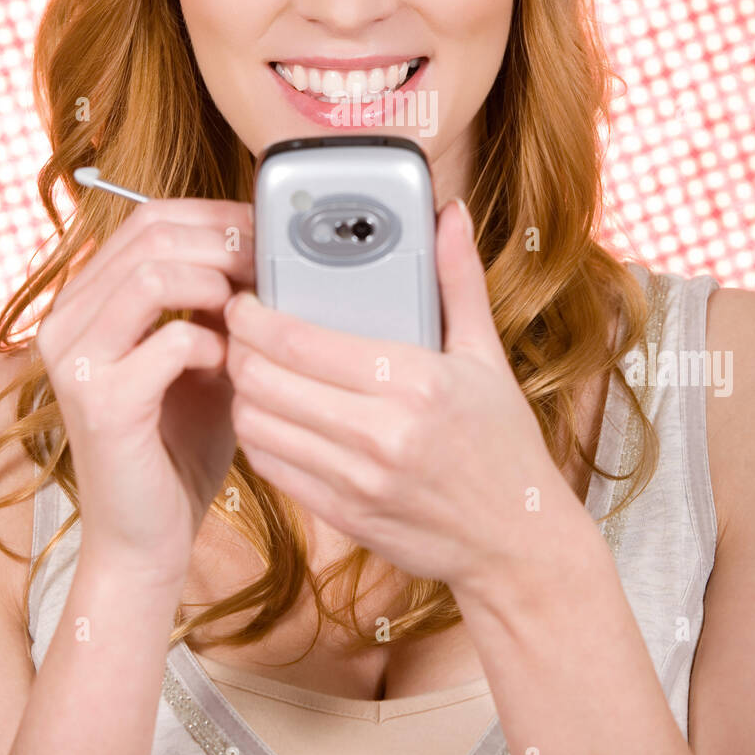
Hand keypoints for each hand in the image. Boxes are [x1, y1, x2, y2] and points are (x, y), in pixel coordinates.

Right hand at [36, 197, 254, 589]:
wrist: (148, 536)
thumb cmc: (181, 442)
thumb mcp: (204, 353)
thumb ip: (219, 300)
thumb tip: (264, 244)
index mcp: (86, 299)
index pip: (148, 218)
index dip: (214, 215)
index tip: (265, 233)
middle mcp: (67, 320)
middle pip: (151, 234)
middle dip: (224, 243)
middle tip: (270, 268)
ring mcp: (75, 358)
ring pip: (153, 274)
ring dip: (217, 285)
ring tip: (249, 316)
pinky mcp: (99, 401)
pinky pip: (170, 340)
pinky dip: (213, 344)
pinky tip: (230, 367)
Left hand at [224, 199, 582, 592]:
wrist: (518, 540)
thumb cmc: (504, 444)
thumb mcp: (487, 356)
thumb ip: (459, 279)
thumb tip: (452, 214)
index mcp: (416, 381)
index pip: (300, 341)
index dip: (254, 316)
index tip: (244, 301)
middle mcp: (382, 433)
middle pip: (264, 381)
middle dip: (236, 349)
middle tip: (238, 332)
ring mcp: (358, 480)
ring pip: (256, 426)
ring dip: (239, 394)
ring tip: (249, 370)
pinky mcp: (343, 515)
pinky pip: (271, 468)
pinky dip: (257, 436)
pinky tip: (269, 416)